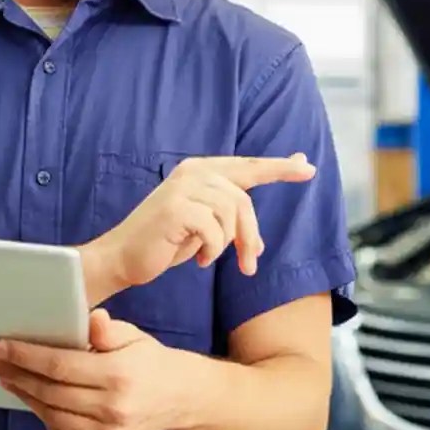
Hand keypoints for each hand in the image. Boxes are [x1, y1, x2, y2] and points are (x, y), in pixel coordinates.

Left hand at [0, 309, 192, 429]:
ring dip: (25, 395)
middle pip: (51, 392)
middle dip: (16, 374)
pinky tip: (30, 397)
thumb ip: (108, 331)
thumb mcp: (134, 337)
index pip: (61, 366)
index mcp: (119, 374)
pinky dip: (43, 414)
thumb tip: (91, 318)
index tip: (3, 345)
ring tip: (6, 376)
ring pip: (52, 414)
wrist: (180, 398)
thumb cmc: (152, 362)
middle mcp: (112, 407)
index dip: (28, 356)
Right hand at [87, 154, 315, 292]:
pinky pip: (215, 231)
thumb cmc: (164, 243)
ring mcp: (183, 187)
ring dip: (228, 245)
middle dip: (251, 235)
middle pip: (244, 200)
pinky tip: (198, 260)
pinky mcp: (176, 208)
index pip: (248, 166)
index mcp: (201, 171)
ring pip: (232, 215)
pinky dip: (211, 251)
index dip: (279, 167)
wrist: (122, 258)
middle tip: (250, 263)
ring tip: (210, 258)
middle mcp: (193, 171)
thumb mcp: (203, 228)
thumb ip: (229, 221)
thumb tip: (261, 239)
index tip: (307, 166)